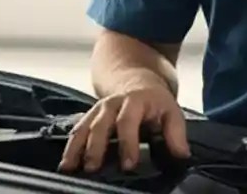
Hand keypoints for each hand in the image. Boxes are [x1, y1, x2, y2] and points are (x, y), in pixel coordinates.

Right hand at [58, 84, 190, 172]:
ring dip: (75, 147)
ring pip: (84, 127)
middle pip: (100, 124)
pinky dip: (70, 146)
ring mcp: (98, 110)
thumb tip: (181, 154)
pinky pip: (77, 130)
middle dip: (95, 147)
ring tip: (69, 167)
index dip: (128, 143)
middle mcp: (112, 104)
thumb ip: (176, 133)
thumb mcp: (171, 111)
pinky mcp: (89, 117)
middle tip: (92, 167)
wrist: (136, 79)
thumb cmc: (154, 100)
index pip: (129, 121)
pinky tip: (66, 162)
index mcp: (135, 101)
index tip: (129, 163)